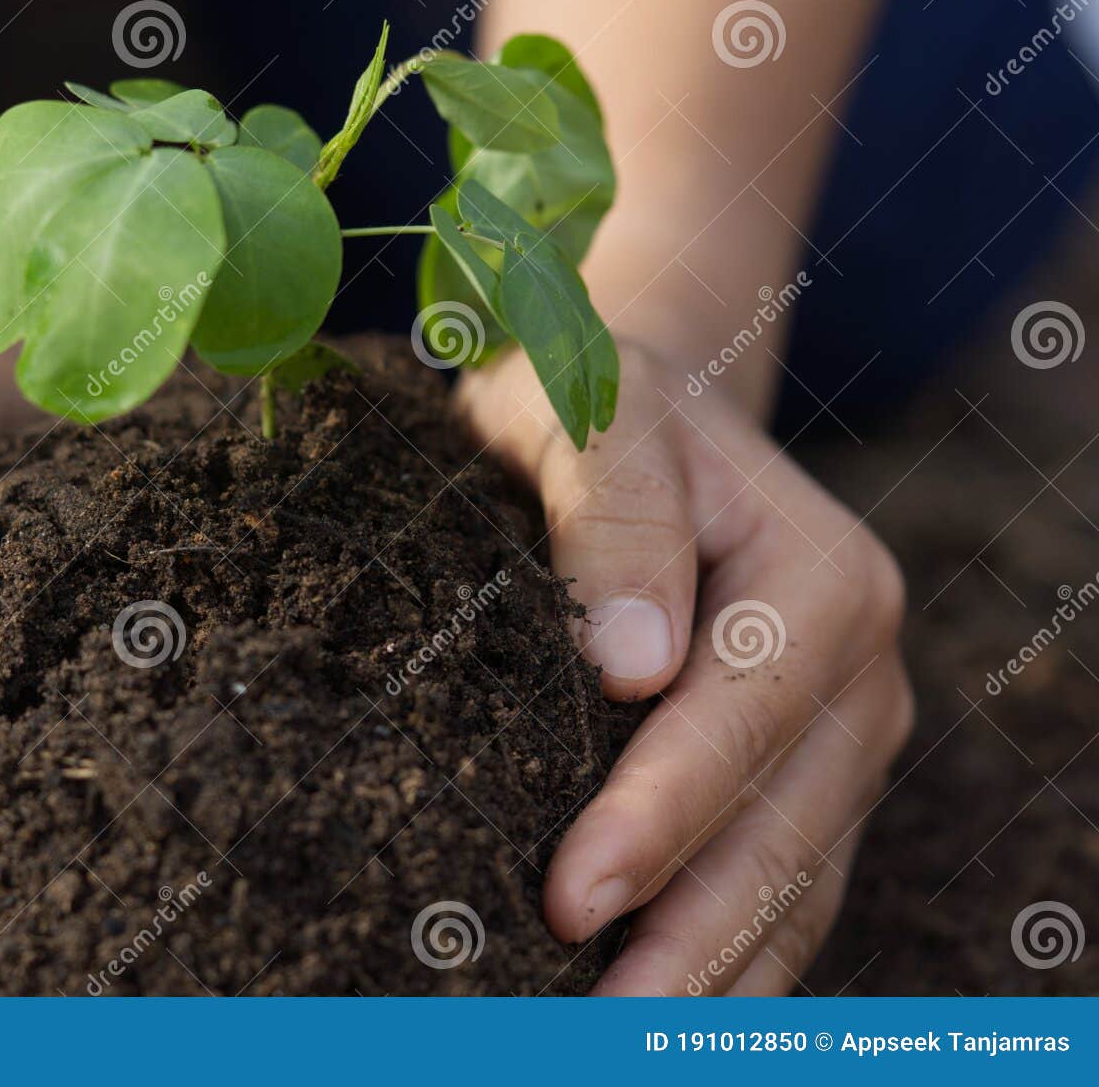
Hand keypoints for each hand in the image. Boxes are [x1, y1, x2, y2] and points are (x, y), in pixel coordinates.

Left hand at [456, 339, 913, 994]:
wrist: (642, 408)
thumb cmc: (596, 404)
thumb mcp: (592, 414)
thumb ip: (613, 516)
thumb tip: (632, 667)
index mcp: (819, 579)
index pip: (736, 722)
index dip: (657, 819)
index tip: (570, 901)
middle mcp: (856, 666)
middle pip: (780, 827)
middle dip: (689, 936)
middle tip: (595, 1031)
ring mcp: (843, 728)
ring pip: (794, 876)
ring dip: (717, 975)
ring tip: (625, 1047)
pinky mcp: (809, 769)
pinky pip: (788, 880)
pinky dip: (738, 955)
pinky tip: (676, 1013)